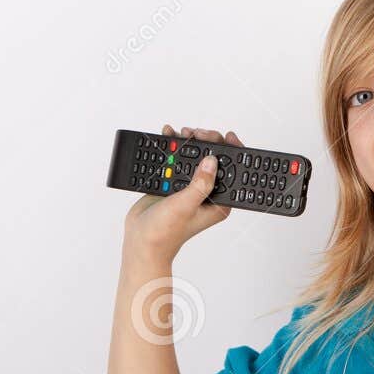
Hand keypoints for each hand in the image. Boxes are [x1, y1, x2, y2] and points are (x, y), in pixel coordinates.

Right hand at [122, 124, 243, 259]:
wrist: (140, 240)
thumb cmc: (165, 233)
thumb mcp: (186, 206)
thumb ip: (200, 183)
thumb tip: (212, 161)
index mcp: (218, 202)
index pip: (232, 172)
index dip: (232, 151)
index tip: (226, 136)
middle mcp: (206, 193)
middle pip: (213, 160)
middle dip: (207, 143)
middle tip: (198, 133)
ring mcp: (189, 187)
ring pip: (194, 158)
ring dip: (189, 143)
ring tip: (182, 132)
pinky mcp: (174, 184)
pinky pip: (176, 160)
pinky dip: (173, 148)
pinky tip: (169, 136)